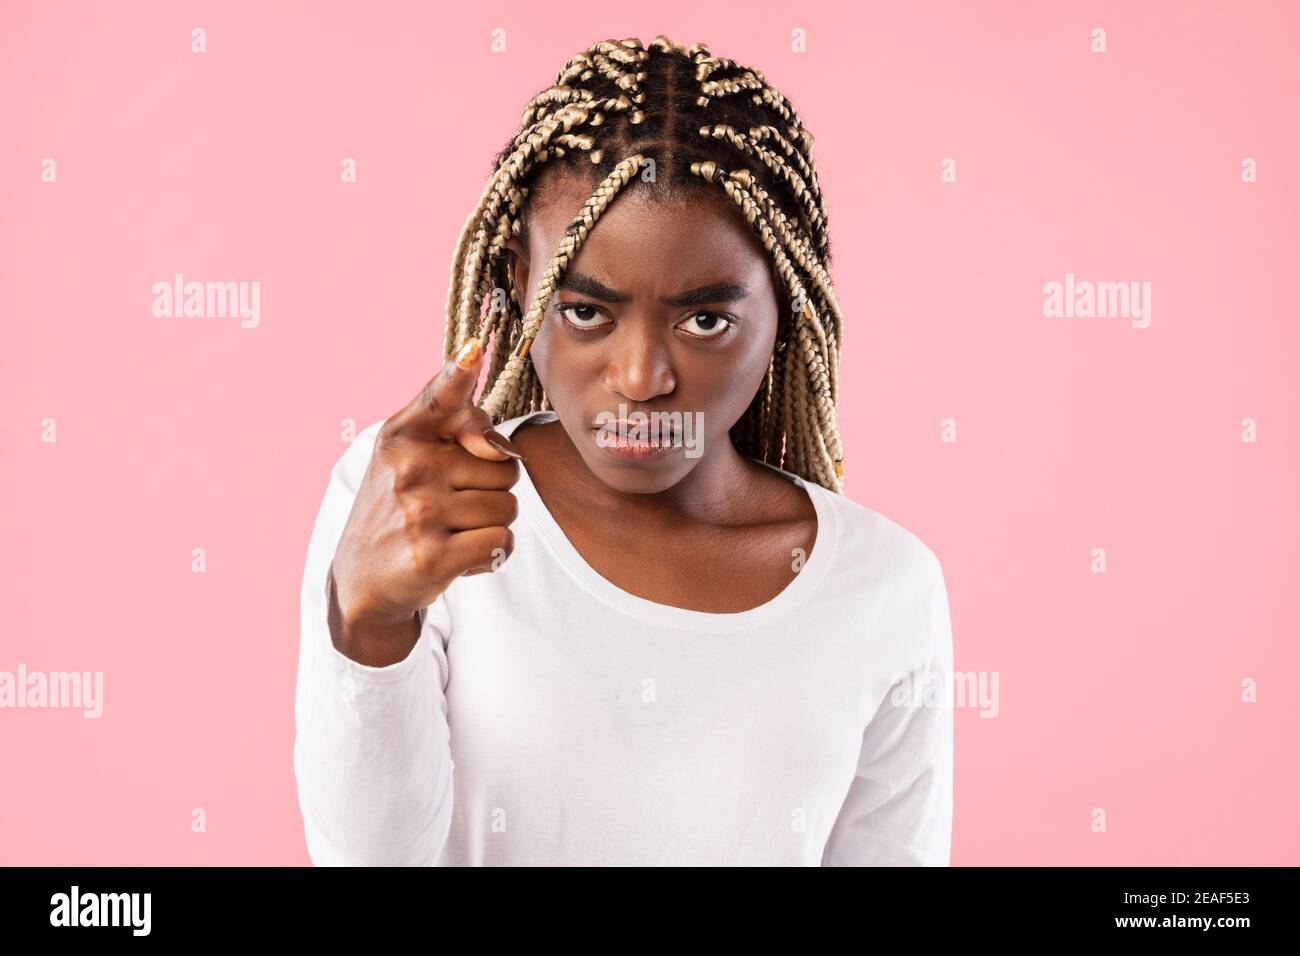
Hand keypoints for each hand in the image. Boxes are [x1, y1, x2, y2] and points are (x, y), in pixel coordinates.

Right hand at [329, 339, 524, 661]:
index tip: (470, 350)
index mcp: (403, 434)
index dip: (458, 373)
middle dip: (492, 488)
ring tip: (455, 530)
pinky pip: (501, 541)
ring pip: (508, 506)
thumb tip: (502, 444)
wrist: (364, 577)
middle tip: (454, 504)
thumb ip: (455, 428)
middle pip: (505, 465)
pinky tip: (465, 555)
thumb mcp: (410, 455)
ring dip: (493, 523)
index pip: (439, 397)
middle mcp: (409, 468)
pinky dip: (494, 553)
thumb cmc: (401, 506)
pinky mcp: (433, 556)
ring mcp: (420, 512)